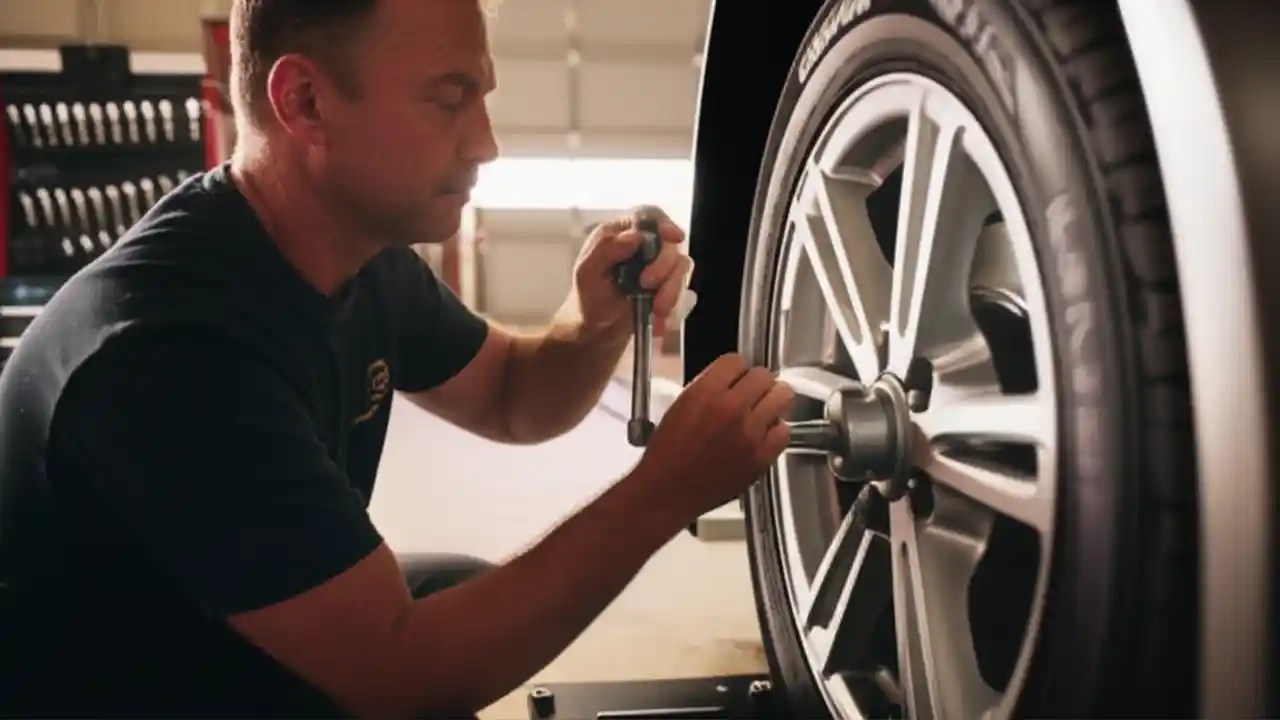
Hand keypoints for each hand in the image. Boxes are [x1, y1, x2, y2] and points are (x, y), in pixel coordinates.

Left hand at [563, 206, 693, 343]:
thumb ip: (605, 249)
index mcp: (621, 234)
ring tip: (656, 311)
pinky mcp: (667, 288)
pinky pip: (682, 291)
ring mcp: (658, 267)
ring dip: (671, 290)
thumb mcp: (586, 273)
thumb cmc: (587, 298)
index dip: (664, 223)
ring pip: (680, 267)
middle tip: (647, 285)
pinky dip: (672, 307)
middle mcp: (644, 247)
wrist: (596, 332)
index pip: (648, 216)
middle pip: (669, 244)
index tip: (674, 237)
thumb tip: (634, 236)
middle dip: (663, 265)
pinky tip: (657, 321)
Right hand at [631, 353, 794, 524]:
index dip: (736, 369)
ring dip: (773, 399)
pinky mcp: (761, 457)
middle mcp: (732, 408)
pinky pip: (784, 431)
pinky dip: (776, 430)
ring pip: (782, 396)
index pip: (736, 360)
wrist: (668, 491)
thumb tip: (730, 380)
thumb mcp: (680, 406)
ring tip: (764, 408)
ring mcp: (751, 433)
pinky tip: (764, 434)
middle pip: (763, 375)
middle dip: (757, 382)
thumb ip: (707, 388)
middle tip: (752, 392)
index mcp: (706, 392)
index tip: (736, 377)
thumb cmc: (667, 451)